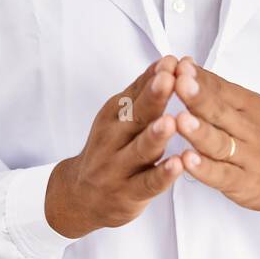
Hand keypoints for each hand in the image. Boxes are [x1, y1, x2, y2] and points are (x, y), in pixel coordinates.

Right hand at [45, 55, 183, 237]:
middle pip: (135, 117)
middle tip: (168, 80)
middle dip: (153, 98)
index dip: (154, 78)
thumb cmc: (110, 149)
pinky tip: (179, 164)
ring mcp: (119, 168)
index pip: (134, 94)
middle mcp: (113, 140)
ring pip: (140, 151)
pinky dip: (163, 174)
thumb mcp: (120, 118)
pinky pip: (148, 184)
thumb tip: (167, 61)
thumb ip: (143, 92)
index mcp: (114, 117)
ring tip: (170, 122)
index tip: (171, 61)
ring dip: (155, 136)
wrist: (80, 197)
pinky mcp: (129, 194)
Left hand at [172, 56, 259, 211]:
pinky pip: (222, 175)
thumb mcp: (246, 108)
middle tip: (180, 83)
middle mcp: (249, 128)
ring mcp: (247, 156)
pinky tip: (187, 161)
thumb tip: (185, 66)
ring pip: (220, 143)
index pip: (222, 89)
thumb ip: (216, 91)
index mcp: (248, 105)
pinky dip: (204, 169)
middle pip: (221, 113)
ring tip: (180, 121)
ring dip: (199, 132)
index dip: (201, 79)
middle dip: (199, 98)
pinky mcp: (243, 182)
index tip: (180, 67)